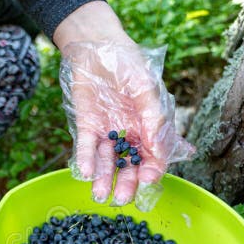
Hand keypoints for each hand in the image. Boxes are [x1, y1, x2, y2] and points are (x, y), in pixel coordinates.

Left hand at [54, 2, 192, 206]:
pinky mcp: (87, 126)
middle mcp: (130, 134)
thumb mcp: (146, 85)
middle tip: (122, 198)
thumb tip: (159, 147)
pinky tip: (84, 172)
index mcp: (150, 126)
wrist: (96, 45)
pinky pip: (87, 147)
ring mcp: (108, 132)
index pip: (154, 156)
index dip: (153, 170)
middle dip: (127, 183)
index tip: (148, 179)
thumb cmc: (127, 63)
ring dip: (104, 179)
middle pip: (130, 165)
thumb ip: (153, 115)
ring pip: (107, 162)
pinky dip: (85, 160)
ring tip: (99, 195)